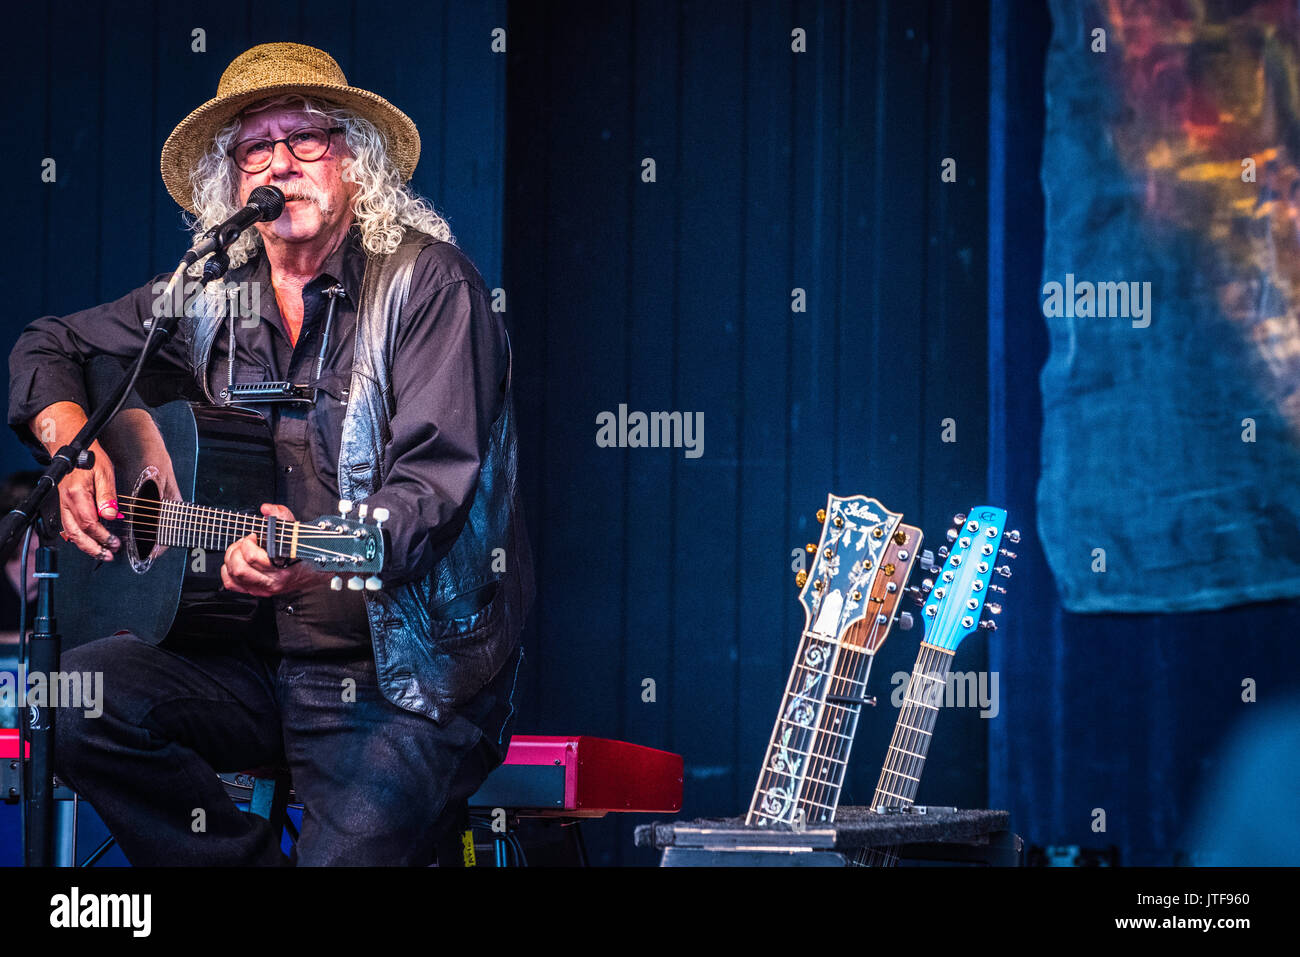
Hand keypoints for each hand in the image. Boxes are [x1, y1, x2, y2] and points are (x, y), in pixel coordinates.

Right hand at [33, 402, 120, 560]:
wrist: (71, 447)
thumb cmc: (90, 457)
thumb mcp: (105, 472)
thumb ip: (107, 495)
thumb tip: (110, 515)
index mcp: (76, 495)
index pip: (89, 523)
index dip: (102, 536)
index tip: (115, 543)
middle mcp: (66, 502)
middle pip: (76, 533)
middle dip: (93, 548)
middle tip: (108, 555)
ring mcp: (63, 504)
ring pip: (70, 532)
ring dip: (85, 545)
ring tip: (101, 553)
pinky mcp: (64, 504)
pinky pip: (68, 525)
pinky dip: (77, 537)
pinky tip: (88, 542)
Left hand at [220, 504, 327, 596]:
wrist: (316, 569)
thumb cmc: (305, 551)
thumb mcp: (295, 529)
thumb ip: (281, 515)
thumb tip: (266, 509)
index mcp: (282, 568)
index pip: (252, 558)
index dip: (248, 542)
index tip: (254, 536)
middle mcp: (272, 581)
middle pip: (239, 568)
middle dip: (236, 551)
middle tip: (245, 543)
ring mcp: (264, 588)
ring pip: (233, 576)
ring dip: (232, 560)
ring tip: (241, 551)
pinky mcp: (257, 591)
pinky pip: (231, 585)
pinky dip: (228, 572)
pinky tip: (237, 563)